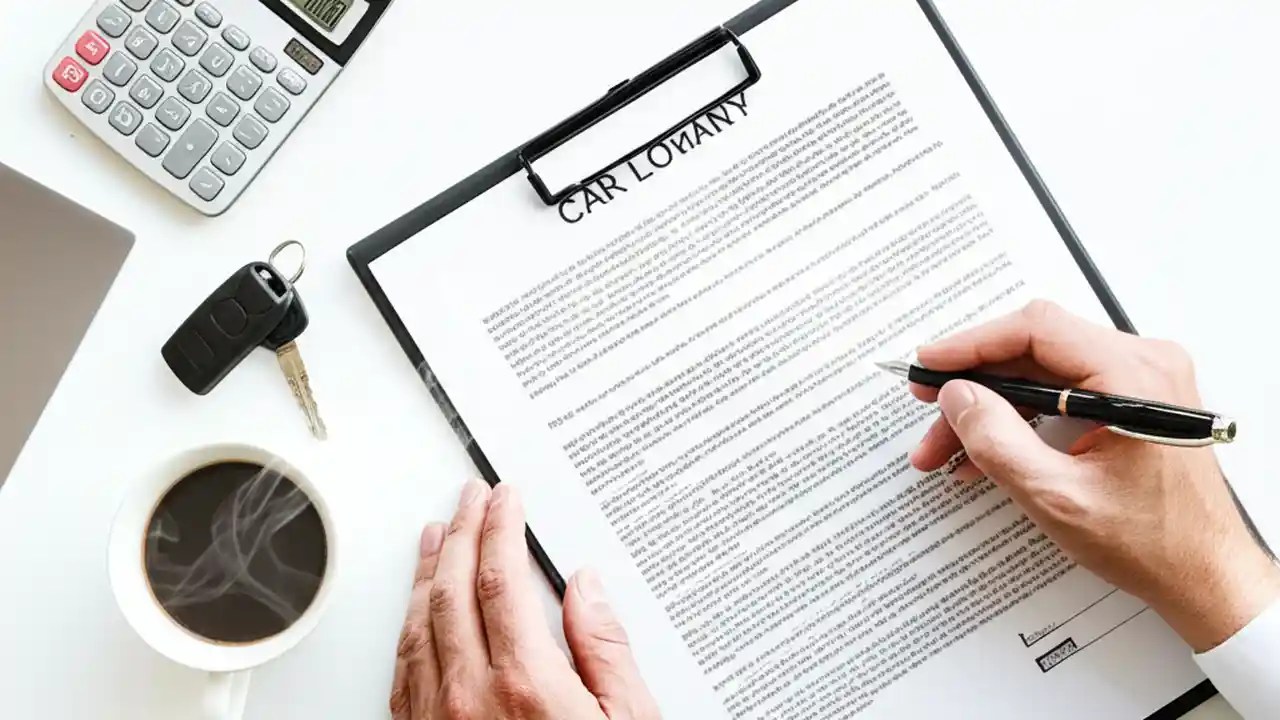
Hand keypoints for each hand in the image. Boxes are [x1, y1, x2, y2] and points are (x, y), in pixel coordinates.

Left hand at [390, 480, 660, 719]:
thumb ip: (605, 650)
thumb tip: (585, 588)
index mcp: (526, 684)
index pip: (500, 578)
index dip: (500, 527)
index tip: (505, 498)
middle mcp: (470, 698)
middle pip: (452, 590)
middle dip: (460, 532)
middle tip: (469, 498)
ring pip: (418, 624)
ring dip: (427, 572)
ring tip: (435, 537)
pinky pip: (404, 670)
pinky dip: (410, 626)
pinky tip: (416, 613)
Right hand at [909, 300, 1279, 652]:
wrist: (1205, 576)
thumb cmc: (1153, 544)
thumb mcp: (1057, 497)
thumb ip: (998, 442)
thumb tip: (957, 398)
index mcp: (1134, 377)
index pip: (1036, 331)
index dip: (971, 345)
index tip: (928, 364)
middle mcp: (1144, 365)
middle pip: (1034, 351)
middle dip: (974, 386)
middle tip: (928, 411)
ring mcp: (1140, 382)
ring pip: (1041, 374)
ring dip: (991, 407)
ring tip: (946, 449)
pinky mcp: (1133, 402)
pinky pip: (1062, 393)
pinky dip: (1020, 418)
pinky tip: (986, 451)